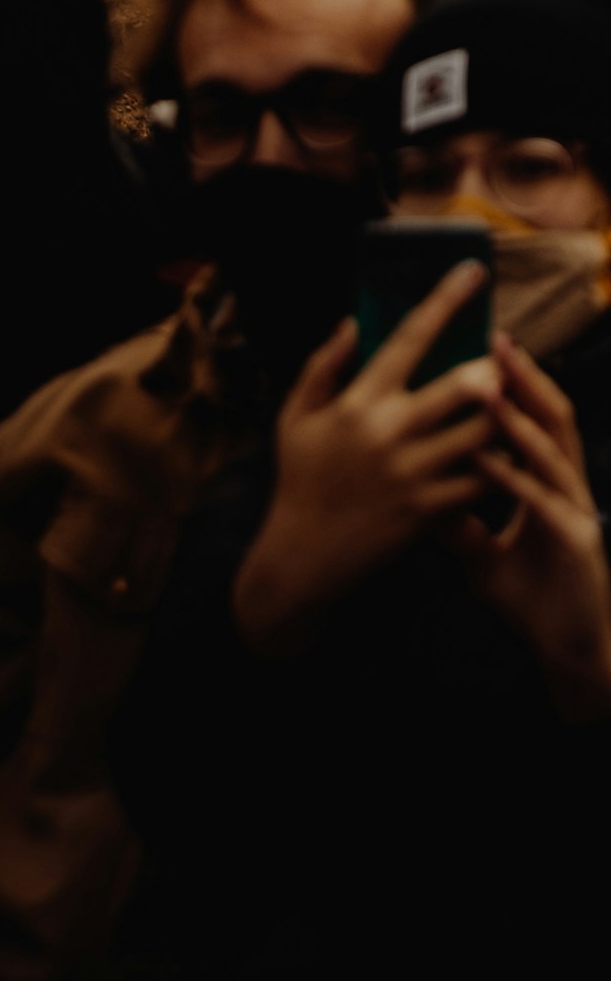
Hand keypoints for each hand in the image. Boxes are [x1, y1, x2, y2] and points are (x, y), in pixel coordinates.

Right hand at [233, 265, 496, 652]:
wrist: (305, 553)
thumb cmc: (300, 477)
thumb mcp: (295, 413)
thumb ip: (323, 364)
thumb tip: (352, 323)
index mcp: (359, 400)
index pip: (410, 337)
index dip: (446, 300)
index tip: (474, 273)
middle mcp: (390, 432)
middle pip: (463, 387)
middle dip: (494, 366)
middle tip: (506, 354)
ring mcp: (414, 473)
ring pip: (482, 435)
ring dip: (502, 415)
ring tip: (508, 403)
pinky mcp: (431, 510)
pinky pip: (480, 481)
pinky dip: (496, 463)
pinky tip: (499, 452)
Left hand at [458, 335, 610, 719]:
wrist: (566, 651)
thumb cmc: (528, 597)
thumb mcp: (479, 549)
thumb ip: (452, 513)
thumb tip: (409, 480)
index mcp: (545, 481)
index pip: (531, 416)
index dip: (511, 380)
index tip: (477, 342)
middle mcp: (566, 487)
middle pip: (551, 417)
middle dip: (524, 377)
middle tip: (494, 338)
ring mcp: (577, 512)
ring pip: (554, 452)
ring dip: (521, 419)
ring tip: (490, 387)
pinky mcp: (579, 544)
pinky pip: (546, 504)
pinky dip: (518, 479)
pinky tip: (489, 463)